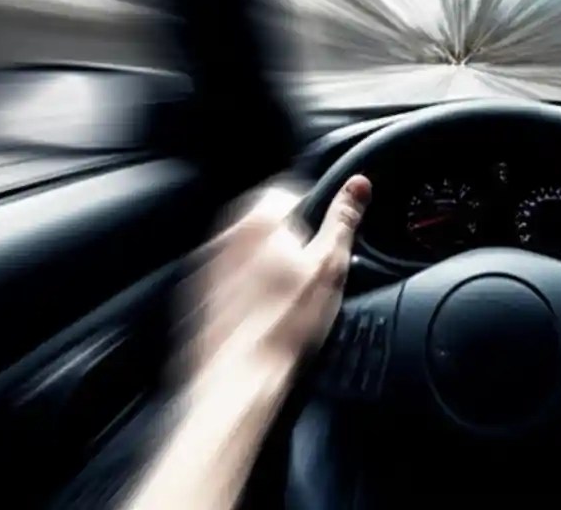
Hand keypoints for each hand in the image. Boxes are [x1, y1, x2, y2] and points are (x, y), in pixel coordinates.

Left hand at [187, 174, 372, 380]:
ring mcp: (209, 265)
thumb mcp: (329, 266)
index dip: (313, 212)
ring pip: (247, 247)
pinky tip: (266, 310)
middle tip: (311, 268)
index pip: (289, 190)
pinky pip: (231, 275)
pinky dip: (248, 284)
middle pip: (266, 218)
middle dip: (290, 236)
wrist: (242, 375)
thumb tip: (358, 184)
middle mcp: (227, 235)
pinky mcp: (201, 293)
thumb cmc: (286, 324)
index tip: (324, 238)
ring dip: (268, 258)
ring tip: (289, 293)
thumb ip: (343, 220)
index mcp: (259, 220)